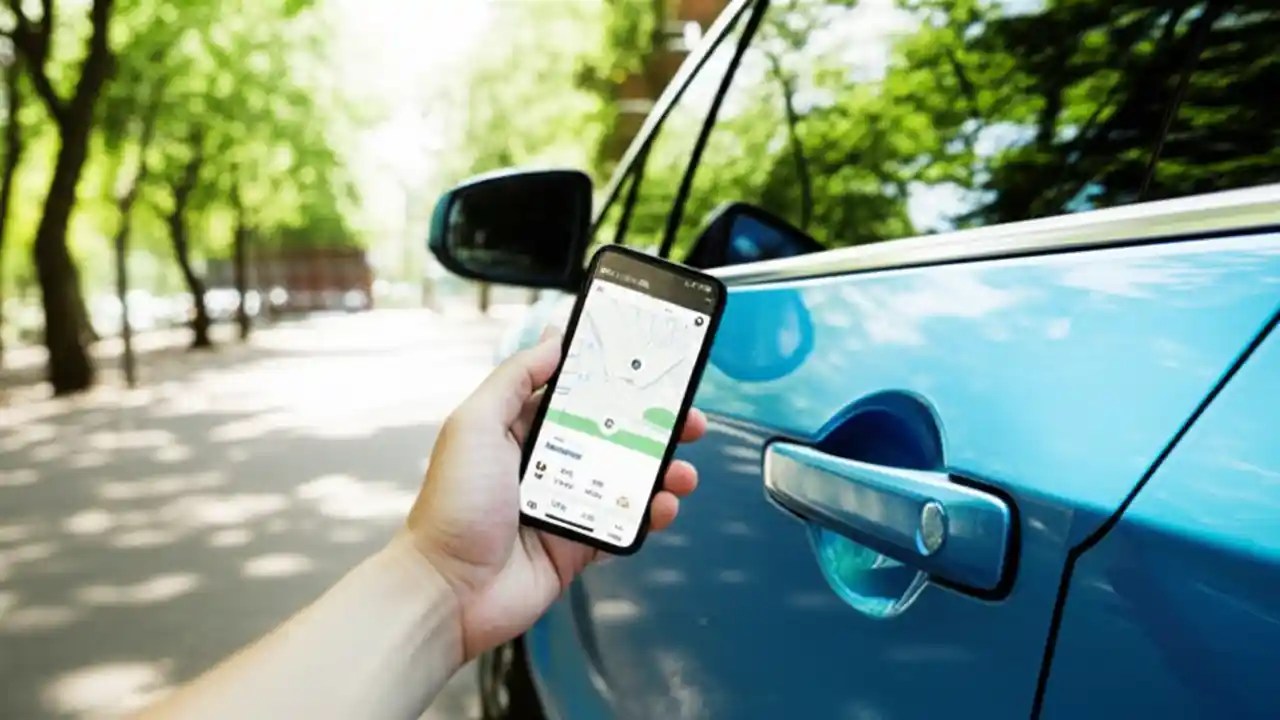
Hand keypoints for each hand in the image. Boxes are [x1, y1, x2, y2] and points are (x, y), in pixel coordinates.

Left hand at [405, 330, 705, 659]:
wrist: (448, 590)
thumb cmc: (453, 505)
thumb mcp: (475, 424)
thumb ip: (515, 378)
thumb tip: (553, 339)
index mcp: (520, 430)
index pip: (578, 396)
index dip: (615, 384)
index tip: (650, 372)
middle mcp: (546, 464)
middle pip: (614, 436)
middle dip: (655, 427)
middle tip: (689, 421)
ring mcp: (566, 505)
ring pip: (628, 480)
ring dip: (663, 471)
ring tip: (683, 471)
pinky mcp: (578, 545)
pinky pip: (625, 524)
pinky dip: (651, 514)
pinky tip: (664, 506)